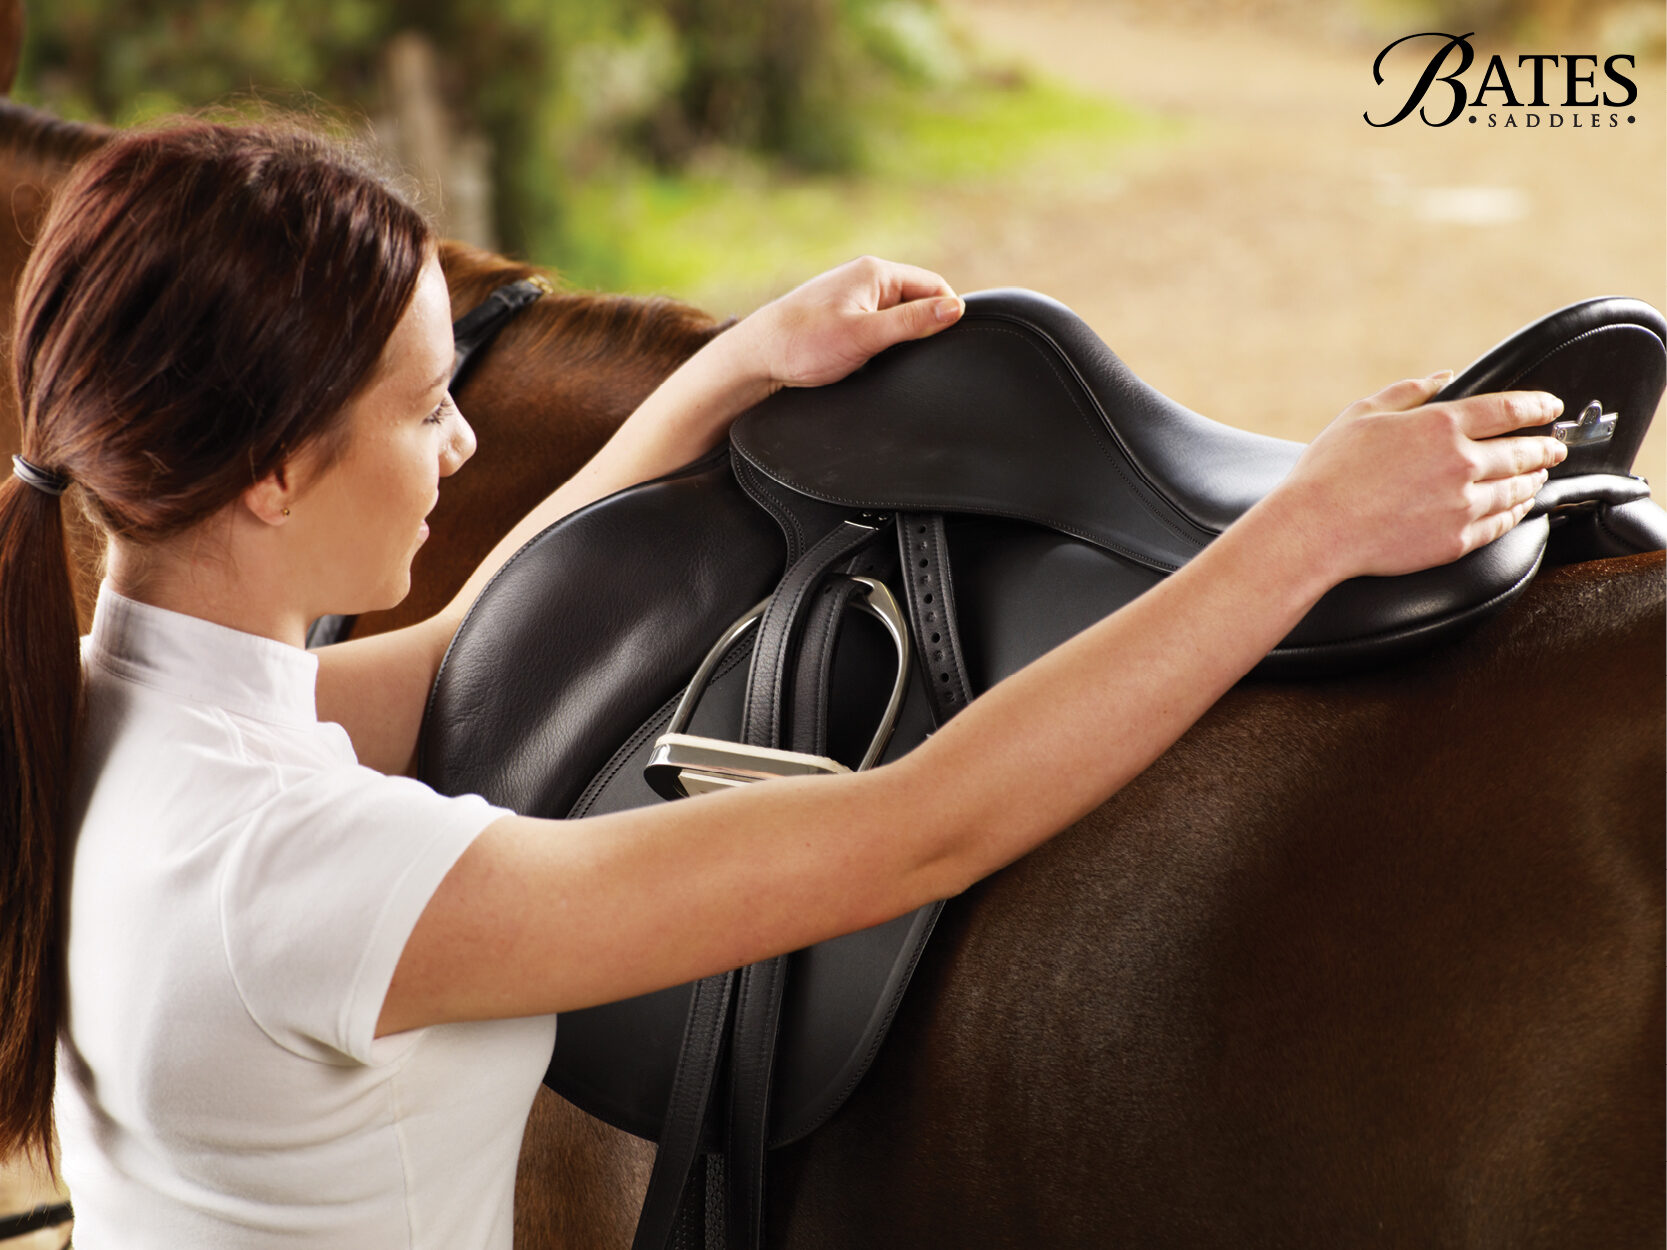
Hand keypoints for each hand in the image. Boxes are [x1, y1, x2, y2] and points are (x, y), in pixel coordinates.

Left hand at [738, 255, 963, 391]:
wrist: (755, 358)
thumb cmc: (804, 344)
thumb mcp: (865, 335)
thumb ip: (912, 322)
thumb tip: (956, 309)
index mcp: (875, 272)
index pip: (934, 286)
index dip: (948, 314)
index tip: (951, 344)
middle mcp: (865, 279)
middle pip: (918, 300)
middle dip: (925, 327)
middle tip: (923, 359)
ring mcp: (852, 298)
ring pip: (897, 316)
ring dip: (903, 337)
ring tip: (895, 361)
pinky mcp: (842, 317)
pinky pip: (878, 326)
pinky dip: (884, 343)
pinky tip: (876, 361)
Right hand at [1272, 372, 1567, 581]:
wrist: (1314, 530)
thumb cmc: (1329, 470)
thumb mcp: (1362, 413)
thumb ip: (1409, 391)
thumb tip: (1445, 376)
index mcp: (1442, 425)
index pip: (1510, 409)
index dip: (1538, 405)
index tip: (1550, 406)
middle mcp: (1462, 464)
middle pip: (1524, 452)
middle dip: (1546, 446)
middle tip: (1555, 445)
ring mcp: (1463, 505)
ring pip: (1518, 490)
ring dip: (1534, 479)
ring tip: (1538, 475)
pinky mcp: (1456, 541)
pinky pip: (1500, 524)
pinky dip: (1514, 512)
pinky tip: (1516, 506)